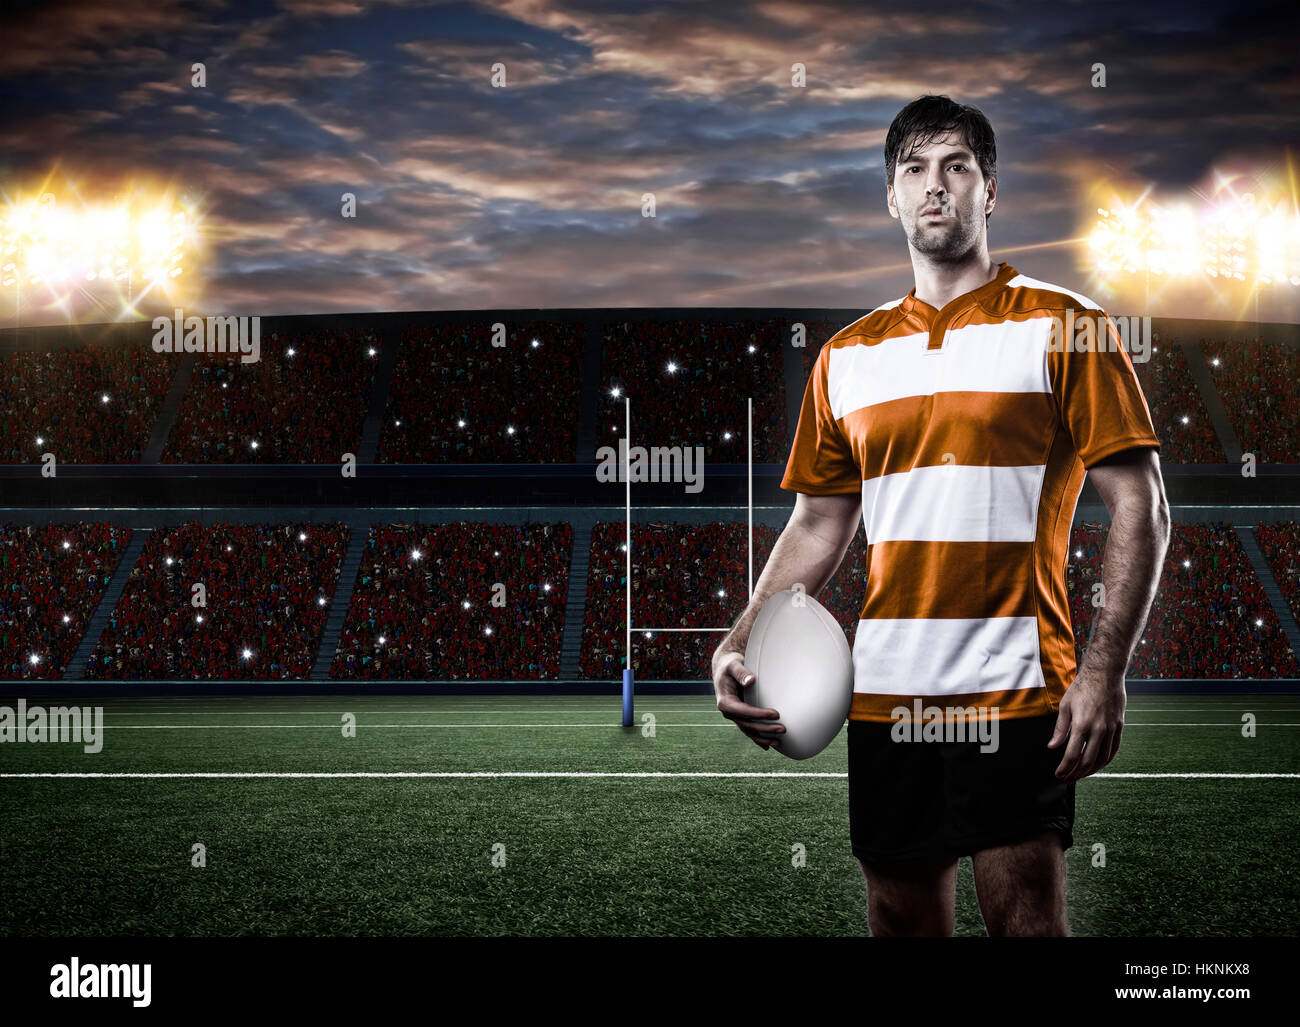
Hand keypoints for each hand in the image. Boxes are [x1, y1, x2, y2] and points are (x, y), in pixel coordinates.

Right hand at [711, 647, 784, 749]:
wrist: (724, 668)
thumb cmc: (730, 665)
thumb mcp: (733, 665)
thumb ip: (741, 673)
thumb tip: (751, 681)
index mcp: (725, 701)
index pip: (743, 711)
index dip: (759, 714)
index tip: (776, 714)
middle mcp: (729, 712)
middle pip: (748, 724)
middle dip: (766, 728)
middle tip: (783, 729)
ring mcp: (734, 716)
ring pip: (749, 731)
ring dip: (763, 737)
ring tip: (779, 742)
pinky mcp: (740, 717)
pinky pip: (749, 730)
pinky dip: (758, 739)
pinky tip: (768, 746)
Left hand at [1048, 665, 1125, 780]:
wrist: (1105, 674)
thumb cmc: (1082, 688)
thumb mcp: (1065, 706)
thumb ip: (1060, 729)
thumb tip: (1052, 747)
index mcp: (1082, 725)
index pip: (1072, 755)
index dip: (1065, 768)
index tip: (1059, 775)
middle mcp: (1099, 730)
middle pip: (1088, 761)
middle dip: (1076, 773)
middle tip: (1068, 779)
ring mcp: (1111, 729)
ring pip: (1102, 759)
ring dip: (1091, 770)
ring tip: (1080, 774)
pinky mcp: (1120, 727)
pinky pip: (1114, 750)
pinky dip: (1105, 760)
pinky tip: (1098, 764)